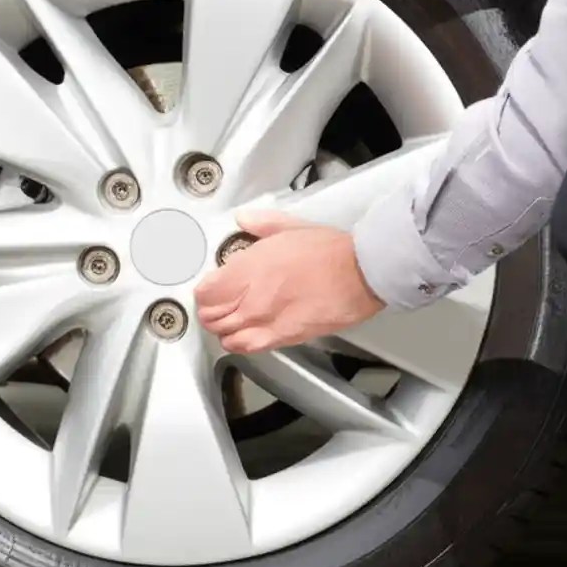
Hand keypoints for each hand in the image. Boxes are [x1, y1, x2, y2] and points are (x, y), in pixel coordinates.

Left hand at [195, 211, 384, 353]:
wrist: (362, 273)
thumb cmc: (331, 250)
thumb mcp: (291, 226)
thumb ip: (261, 224)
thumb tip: (243, 219)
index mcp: (251, 267)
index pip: (206, 292)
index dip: (204, 291)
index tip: (210, 287)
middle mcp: (253, 297)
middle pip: (211, 317)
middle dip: (210, 311)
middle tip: (217, 305)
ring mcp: (267, 320)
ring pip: (225, 336)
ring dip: (223, 329)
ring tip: (229, 321)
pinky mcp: (284, 337)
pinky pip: (248, 348)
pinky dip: (239, 343)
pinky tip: (244, 335)